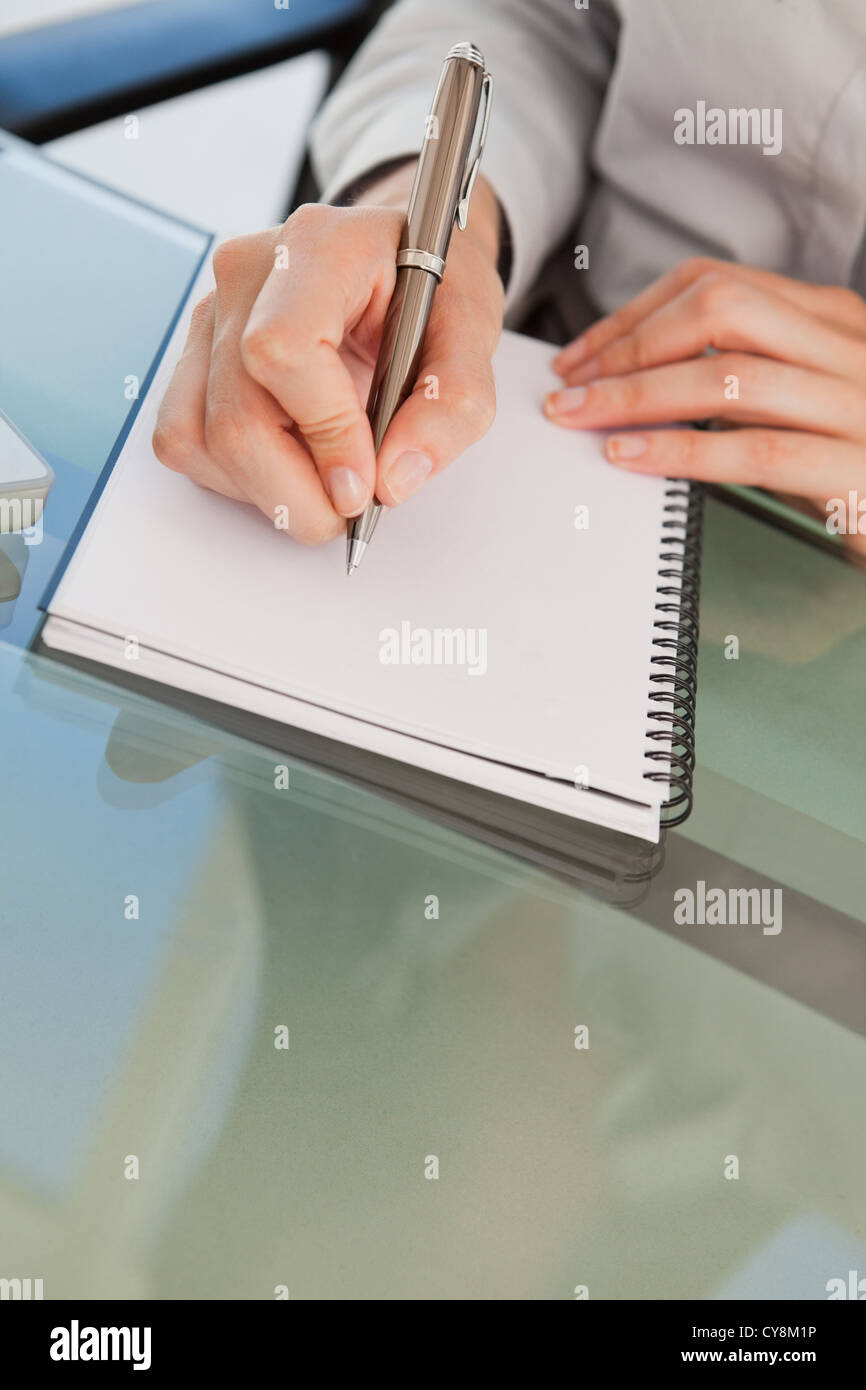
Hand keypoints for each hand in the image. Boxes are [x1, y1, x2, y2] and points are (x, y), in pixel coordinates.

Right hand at [153, 169, 502, 542]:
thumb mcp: (474, 332)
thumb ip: (451, 403)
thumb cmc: (428, 288)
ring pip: (202, 439)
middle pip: (237, 416)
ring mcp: (210, 317)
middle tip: (352, 509)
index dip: (324, 433)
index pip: (283, 349)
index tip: (364, 483)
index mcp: (319, 247)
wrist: (397, 262)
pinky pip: (187, 442)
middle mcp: (247, 276)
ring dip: (270, 490)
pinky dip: (239, 478)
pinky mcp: (193, 359)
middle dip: (298, 492)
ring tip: (328, 477)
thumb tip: (395, 479)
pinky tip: (291, 460)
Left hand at [546, 258, 865, 549]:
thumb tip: (643, 382)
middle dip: (630, 345)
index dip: (636, 314)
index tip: (580, 355)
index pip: (718, 284)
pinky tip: (630, 455)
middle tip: (570, 386)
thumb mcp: (804, 408)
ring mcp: (860, 405)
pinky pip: (758, 451)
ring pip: (731, 376)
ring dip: (639, 395)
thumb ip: (746, 383)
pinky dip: (682, 451)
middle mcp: (851, 348)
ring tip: (581, 418)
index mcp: (835, 320)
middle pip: (721, 311)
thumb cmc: (860, 469)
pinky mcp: (860, 472)